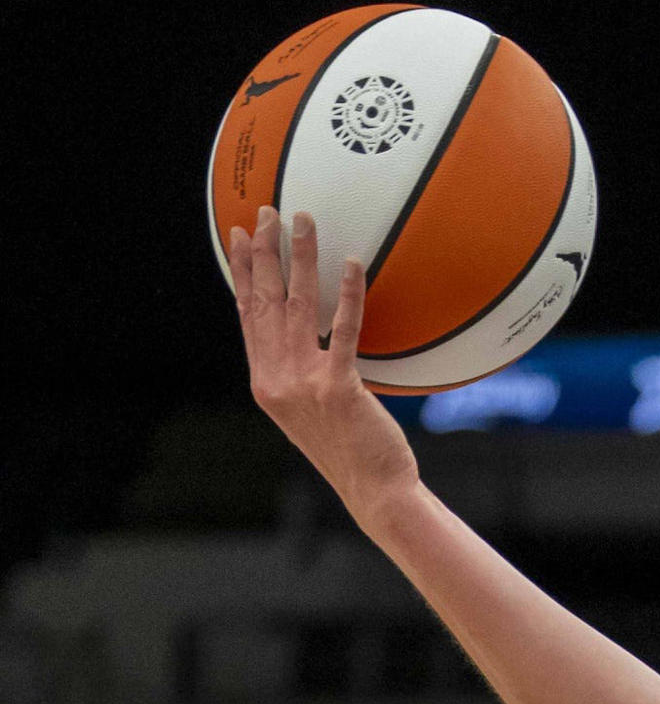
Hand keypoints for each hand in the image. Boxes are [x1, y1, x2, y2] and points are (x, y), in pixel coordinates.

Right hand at [228, 207, 417, 527]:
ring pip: (298, 306)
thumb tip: (312, 332)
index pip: (248, 315)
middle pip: (266, 302)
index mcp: (265, 382)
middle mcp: (277, 379)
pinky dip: (348, 294)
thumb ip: (301, 373)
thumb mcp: (312, 411)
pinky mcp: (338, 387)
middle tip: (269, 211)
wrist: (374, 492)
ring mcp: (304, 383)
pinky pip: (343, 330)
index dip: (244, 273)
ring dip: (301, 258)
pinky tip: (352, 264)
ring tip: (304, 220)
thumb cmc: (351, 451)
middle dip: (265, 252)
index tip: (241, 236)